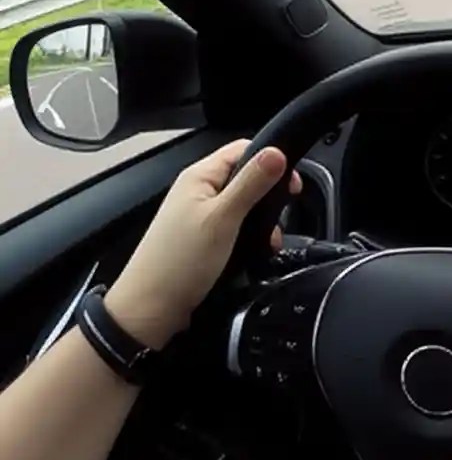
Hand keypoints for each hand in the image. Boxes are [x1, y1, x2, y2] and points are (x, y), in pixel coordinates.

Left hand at [105, 140, 300, 347]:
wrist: (150, 310)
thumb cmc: (180, 262)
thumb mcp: (223, 218)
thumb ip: (251, 183)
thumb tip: (277, 151)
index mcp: (199, 176)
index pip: (243, 149)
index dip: (271, 160)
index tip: (292, 185)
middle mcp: (199, 192)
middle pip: (247, 178)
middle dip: (269, 198)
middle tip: (278, 220)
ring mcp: (200, 216)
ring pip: (244, 206)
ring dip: (261, 222)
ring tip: (265, 243)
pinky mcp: (204, 239)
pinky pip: (236, 228)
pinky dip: (249, 238)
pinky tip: (252, 254)